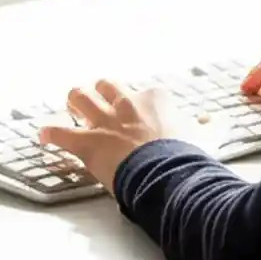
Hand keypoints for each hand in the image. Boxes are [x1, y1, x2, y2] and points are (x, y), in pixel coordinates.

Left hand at [39, 80, 218, 195]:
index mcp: (155, 99)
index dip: (139, 103)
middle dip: (100, 92)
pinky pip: (60, 133)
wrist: (168, 174)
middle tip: (98, 101)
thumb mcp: (205, 138)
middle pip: (106, 85)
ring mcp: (105, 121)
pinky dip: (50, 134)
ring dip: (73, 101)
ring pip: (79, 97)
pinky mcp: (87, 142)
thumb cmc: (186, 157)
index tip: (139, 112)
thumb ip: (208, 127)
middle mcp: (127, 104)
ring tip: (70, 106)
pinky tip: (43, 135)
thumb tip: (216, 122)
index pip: (145, 92)